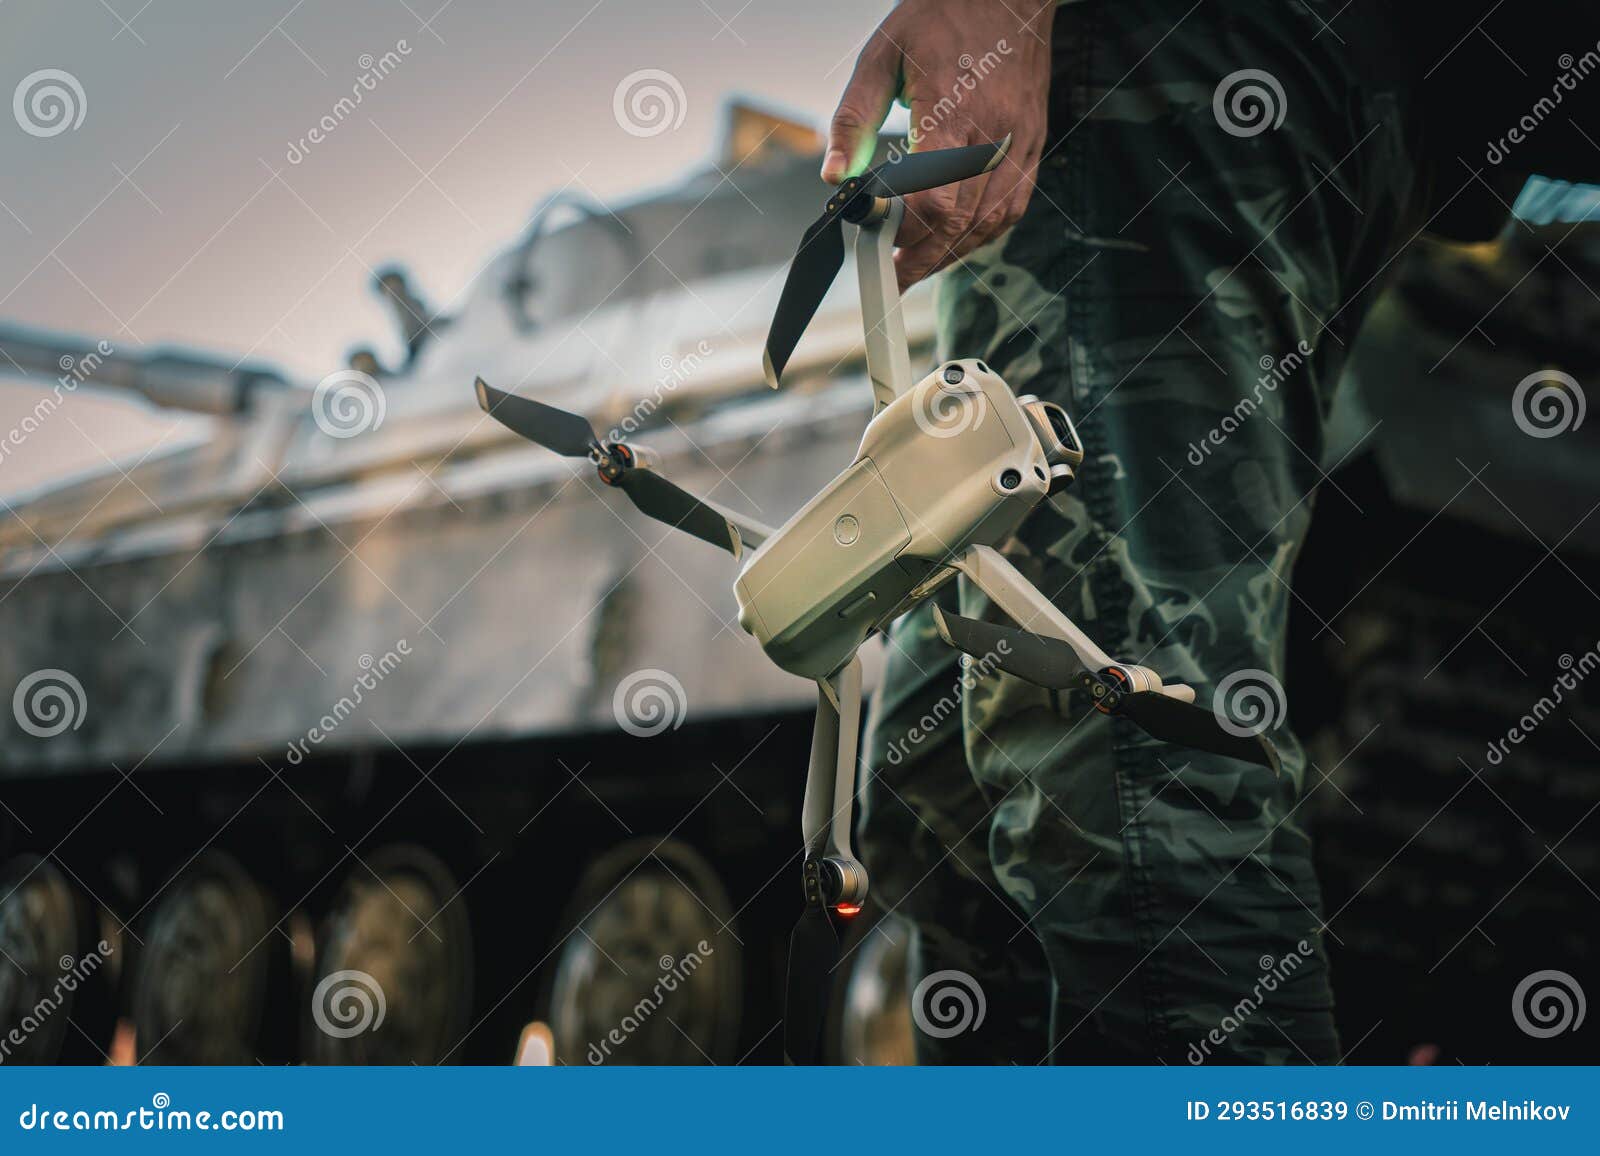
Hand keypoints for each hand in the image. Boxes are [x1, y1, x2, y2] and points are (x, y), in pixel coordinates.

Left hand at [823, 0, 1054, 290]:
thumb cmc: (943, 17)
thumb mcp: (881, 58)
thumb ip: (854, 121)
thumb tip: (835, 177)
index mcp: (953, 111)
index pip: (932, 199)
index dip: (905, 234)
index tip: (879, 248)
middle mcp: (992, 135)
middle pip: (958, 224)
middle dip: (922, 259)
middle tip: (892, 274)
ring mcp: (1018, 144)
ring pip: (987, 224)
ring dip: (951, 253)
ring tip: (919, 264)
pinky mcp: (1033, 146)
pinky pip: (1012, 209)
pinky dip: (983, 234)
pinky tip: (959, 241)